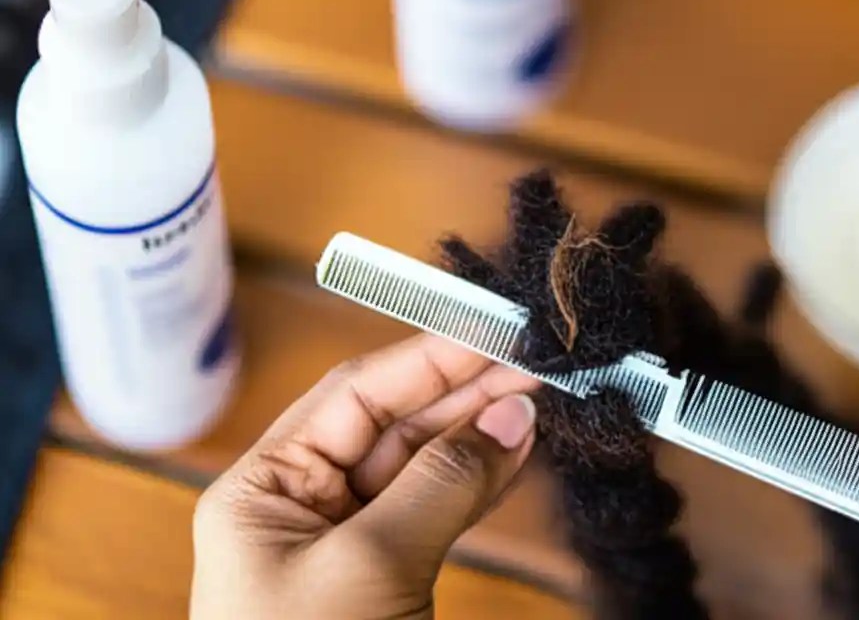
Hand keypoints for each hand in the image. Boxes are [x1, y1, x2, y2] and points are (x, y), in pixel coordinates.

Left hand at [190, 334, 540, 619]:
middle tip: (537, 364)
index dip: (427, 356)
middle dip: (464, 391)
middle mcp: (302, 505)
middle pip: (393, 423)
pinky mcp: (388, 578)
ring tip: (542, 400)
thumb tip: (511, 414)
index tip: (496, 331)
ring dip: (482, 432)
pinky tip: (520, 453)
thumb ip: (441, 482)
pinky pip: (439, 508)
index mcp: (264, 490)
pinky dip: (483, 480)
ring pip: (424, 464)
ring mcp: (347, 543)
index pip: (354, 395)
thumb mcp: (369, 566)